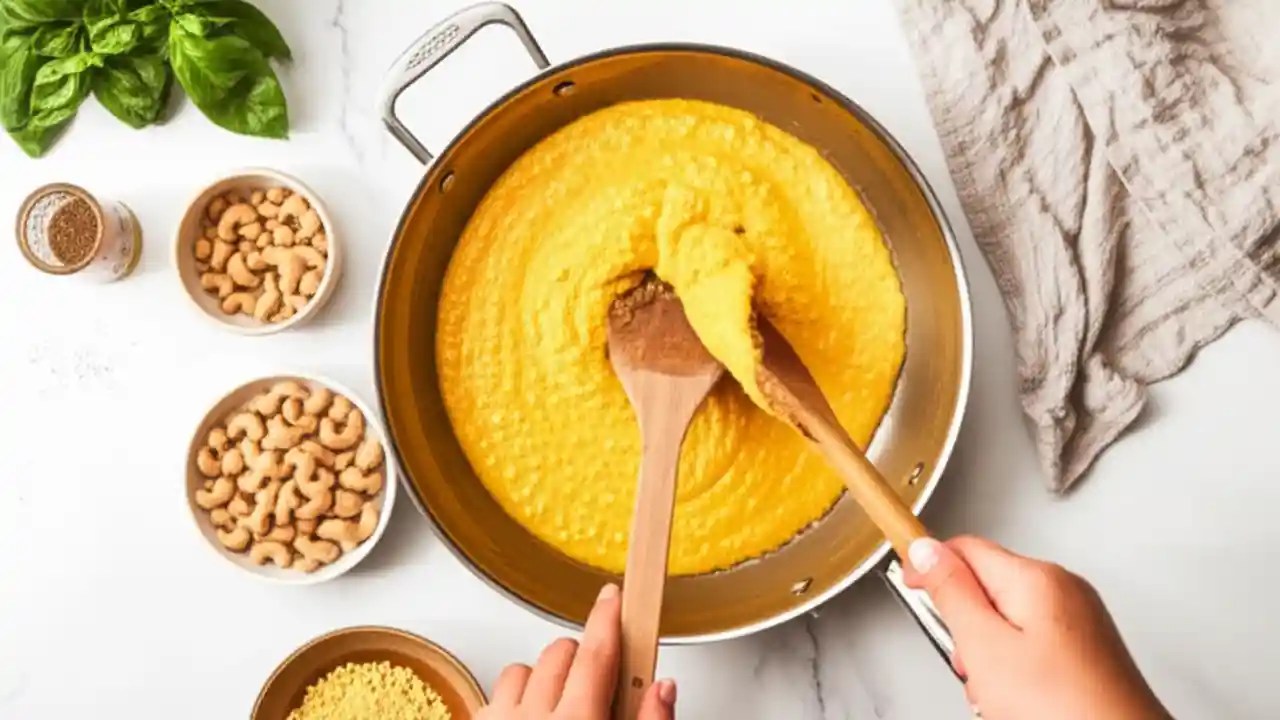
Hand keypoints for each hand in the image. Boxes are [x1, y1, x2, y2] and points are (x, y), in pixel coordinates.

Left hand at [479, 583, 676, 719]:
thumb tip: (662, 687)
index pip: (596, 654)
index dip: (608, 618)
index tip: (613, 595)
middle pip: (561, 655)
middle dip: (583, 661)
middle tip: (598, 688)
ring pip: (521, 671)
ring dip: (543, 681)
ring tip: (559, 711)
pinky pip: (492, 695)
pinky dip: (512, 701)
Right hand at [904, 536, 1169, 719]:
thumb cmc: (1065, 710)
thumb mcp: (985, 648)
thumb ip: (952, 593)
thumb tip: (927, 549)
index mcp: (1038, 578)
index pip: (965, 547)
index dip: (929, 567)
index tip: (911, 589)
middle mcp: (1064, 590)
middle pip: (986, 588)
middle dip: (965, 628)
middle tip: (972, 666)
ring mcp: (1079, 622)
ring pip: (1007, 623)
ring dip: (989, 657)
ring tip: (1001, 696)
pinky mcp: (1086, 652)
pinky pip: (1031, 647)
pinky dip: (1015, 672)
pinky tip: (1022, 704)